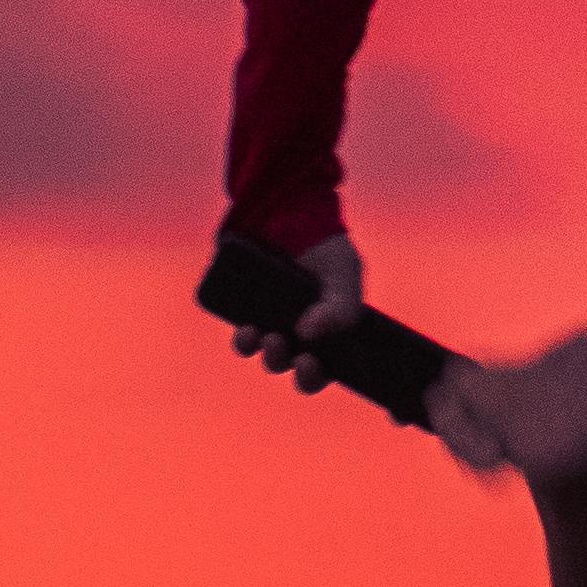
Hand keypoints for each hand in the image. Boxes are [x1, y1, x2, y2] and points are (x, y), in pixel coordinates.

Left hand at [232, 232, 366, 393]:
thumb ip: (340, 307)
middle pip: (294, 367)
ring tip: (269, 338)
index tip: (311, 364)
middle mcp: (300, 333)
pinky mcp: (247, 313)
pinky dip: (244, 339)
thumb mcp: (343, 273)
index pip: (326, 368)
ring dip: (269, 355)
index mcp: (330, 330)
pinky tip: (247, 329)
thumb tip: (307, 336)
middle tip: (294, 354)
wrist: (288, 211)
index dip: (316, 376)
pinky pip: (243, 338)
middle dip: (292, 367)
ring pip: (268, 356)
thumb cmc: (323, 246)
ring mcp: (272, 324)